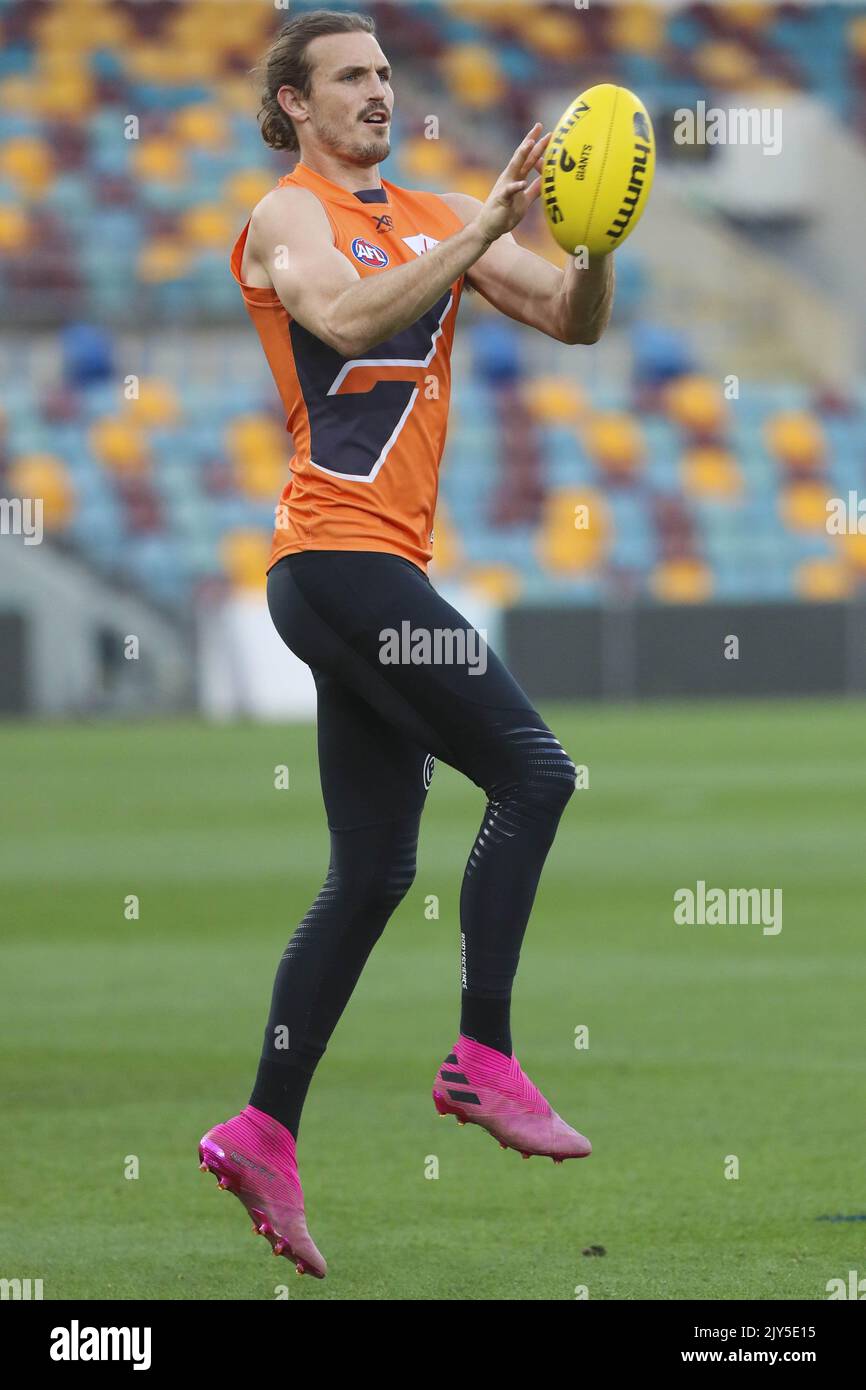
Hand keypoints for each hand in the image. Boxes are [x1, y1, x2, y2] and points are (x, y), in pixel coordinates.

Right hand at [475, 123, 551, 244]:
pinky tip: (523, 183)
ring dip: (522, 155)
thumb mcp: (525, 200)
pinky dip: (516, 186)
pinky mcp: (501, 199)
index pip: (528, 157)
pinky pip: (509, 191)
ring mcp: (505, 186)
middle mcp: (510, 177)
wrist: (489, 228)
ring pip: (515, 167)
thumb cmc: (506, 213)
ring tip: (530, 143)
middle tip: (539, 126)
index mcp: (516, 176)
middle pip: (522, 156)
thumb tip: (546, 179)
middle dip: (531, 141)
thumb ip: (535, 189)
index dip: (537, 145)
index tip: (548, 133)